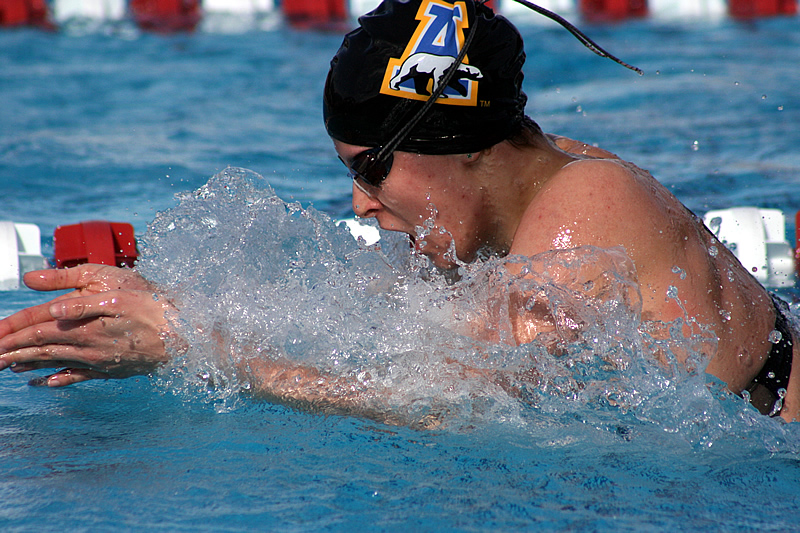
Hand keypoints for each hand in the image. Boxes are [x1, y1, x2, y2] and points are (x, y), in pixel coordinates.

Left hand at [0, 265, 172, 386]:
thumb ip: (76, 292)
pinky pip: (76, 376)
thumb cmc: (152, 306)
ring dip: (26, 364)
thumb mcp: (115, 289)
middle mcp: (85, 344)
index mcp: (83, 321)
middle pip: (39, 347)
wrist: (183, 337)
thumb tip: (43, 293)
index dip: (11, 330)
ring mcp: (96, 360)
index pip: (37, 325)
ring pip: (53, 362)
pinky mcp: (109, 369)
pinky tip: (44, 383)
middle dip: (9, 351)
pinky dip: (57, 380)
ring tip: (4, 366)